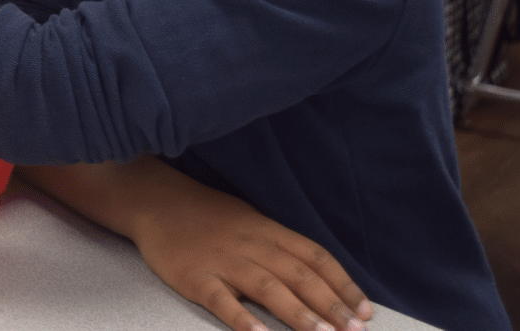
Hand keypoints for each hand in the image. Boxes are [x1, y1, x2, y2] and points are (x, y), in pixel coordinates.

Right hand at [132, 183, 372, 330]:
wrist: (154, 201)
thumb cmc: (205, 215)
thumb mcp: (247, 220)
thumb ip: (278, 246)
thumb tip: (317, 275)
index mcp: (266, 230)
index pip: (314, 256)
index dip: (342, 284)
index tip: (366, 312)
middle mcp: (249, 244)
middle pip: (297, 274)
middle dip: (330, 304)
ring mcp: (221, 260)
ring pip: (266, 287)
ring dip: (298, 313)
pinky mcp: (194, 276)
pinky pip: (220, 299)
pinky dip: (241, 317)